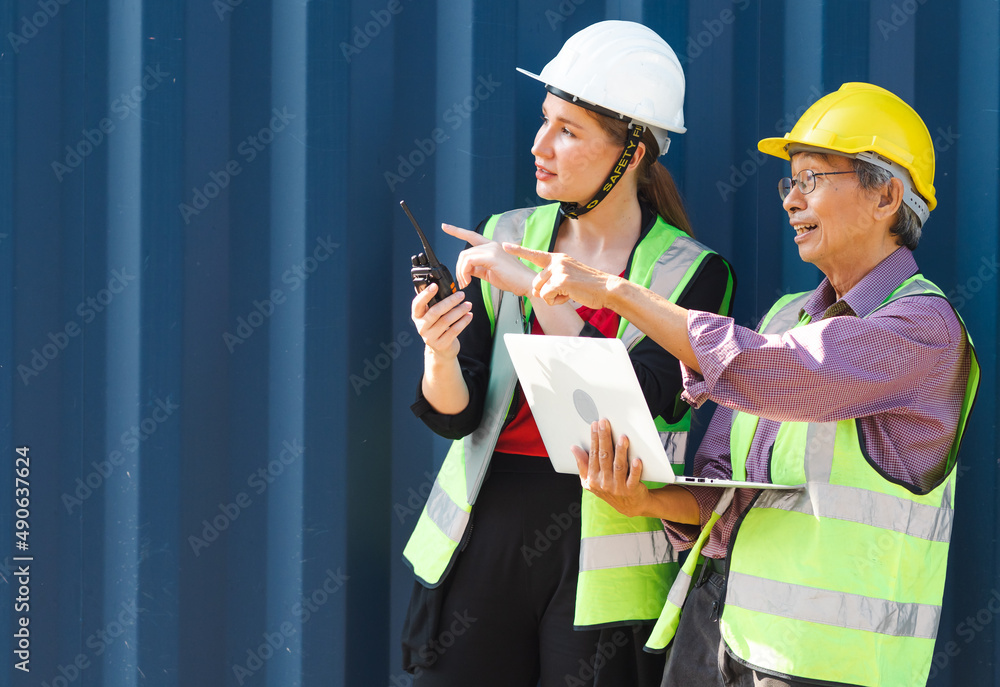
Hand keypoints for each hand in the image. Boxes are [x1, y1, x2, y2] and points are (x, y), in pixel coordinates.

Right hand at [410, 283, 472, 359]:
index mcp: (417, 316)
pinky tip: (469, 315)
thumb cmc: (438, 327)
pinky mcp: (441, 344)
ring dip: (460, 311)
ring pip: (446, 320)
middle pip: (435, 311)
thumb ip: (435, 303)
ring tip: (468, 305)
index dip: (425, 294)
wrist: (441, 350)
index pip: (417, 304)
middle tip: (461, 295)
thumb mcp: (433, 316)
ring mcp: (430, 337)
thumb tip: (443, 286)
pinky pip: (454, 330)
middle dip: (450, 301)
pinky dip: (463, 321)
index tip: (435, 285)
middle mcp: (421, 327)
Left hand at [442, 223, 535, 295]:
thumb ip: (477, 269)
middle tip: (462, 282)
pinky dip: (464, 272)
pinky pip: (469, 261)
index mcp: (492, 247)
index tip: (445, 227)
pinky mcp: (492, 257)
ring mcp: (492, 249)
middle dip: (459, 268)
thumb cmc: (512, 280)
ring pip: (465, 256)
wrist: (526, 284)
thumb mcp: (490, 273)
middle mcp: (491, 245)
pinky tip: (468, 281)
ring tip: (465, 283)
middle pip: (464, 252)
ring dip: (461, 272)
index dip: (457, 231)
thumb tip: (466, 270)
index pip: (471, 236)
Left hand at [501, 243, 615, 308]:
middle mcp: (556, 261)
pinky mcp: (561, 280)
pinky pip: (546, 296)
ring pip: (539, 290)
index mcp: (557, 258)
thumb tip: (536, 290)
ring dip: (552, 298)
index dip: (518, 250)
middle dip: (546, 293)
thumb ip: (553, 277)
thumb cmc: (588, 286)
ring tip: (568, 293)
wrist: (607, 288)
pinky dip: (556, 301)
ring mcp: (559, 269)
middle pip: (535, 282)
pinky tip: (569, 296)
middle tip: (564, 291)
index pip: (534, 253)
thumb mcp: (569, 275)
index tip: (504, 245)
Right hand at [572, 418, 648, 517]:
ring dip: (621, 451)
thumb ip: (582, 464)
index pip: (593, 454)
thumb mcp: (590, 480)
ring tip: (622, 437)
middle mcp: (604, 482)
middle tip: (605, 423)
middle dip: (604, 438)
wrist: (630, 506)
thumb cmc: (609, 489)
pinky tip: (637, 459)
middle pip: (604, 457)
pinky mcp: (631, 490)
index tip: (595, 425)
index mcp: (593, 478)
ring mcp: (618, 487)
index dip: (594, 439)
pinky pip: (633, 478)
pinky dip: (636, 469)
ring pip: (619, 466)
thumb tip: (574, 448)